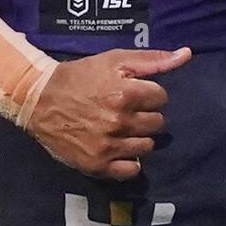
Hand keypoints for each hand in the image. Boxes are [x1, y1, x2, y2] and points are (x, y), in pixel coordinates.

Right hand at [26, 45, 191, 178]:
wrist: (39, 99)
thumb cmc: (80, 76)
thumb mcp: (115, 59)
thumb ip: (153, 59)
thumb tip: (186, 54)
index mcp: (125, 94)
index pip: (161, 98)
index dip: (149, 94)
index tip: (133, 92)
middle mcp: (119, 122)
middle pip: (157, 123)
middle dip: (146, 115)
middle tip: (127, 110)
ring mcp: (108, 146)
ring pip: (147, 147)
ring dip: (139, 137)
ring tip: (122, 128)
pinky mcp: (97, 165)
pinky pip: (131, 170)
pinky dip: (129, 161)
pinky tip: (119, 149)